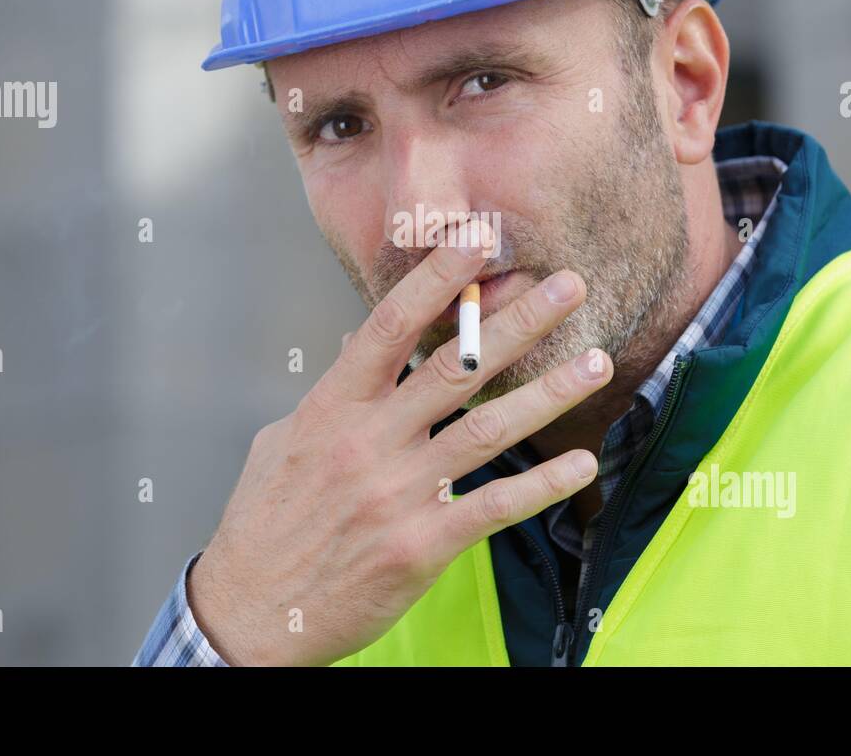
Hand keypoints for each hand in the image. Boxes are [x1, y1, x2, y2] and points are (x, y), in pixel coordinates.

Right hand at [188, 221, 611, 664]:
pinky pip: (493, 507)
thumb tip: (362, 347)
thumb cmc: (265, 524)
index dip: (438, 280)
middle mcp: (369, 442)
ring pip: (487, 431)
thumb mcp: (283, 443)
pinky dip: (542, 486)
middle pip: (456, 368)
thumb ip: (333, 395)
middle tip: (569, 287)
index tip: (479, 240)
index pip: (390, 326)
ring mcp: (398, 494)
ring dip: (548, 393)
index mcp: (332, 408)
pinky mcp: (421, 546)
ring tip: (597, 363)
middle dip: (517, 321)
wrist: (253, 611)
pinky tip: (582, 464)